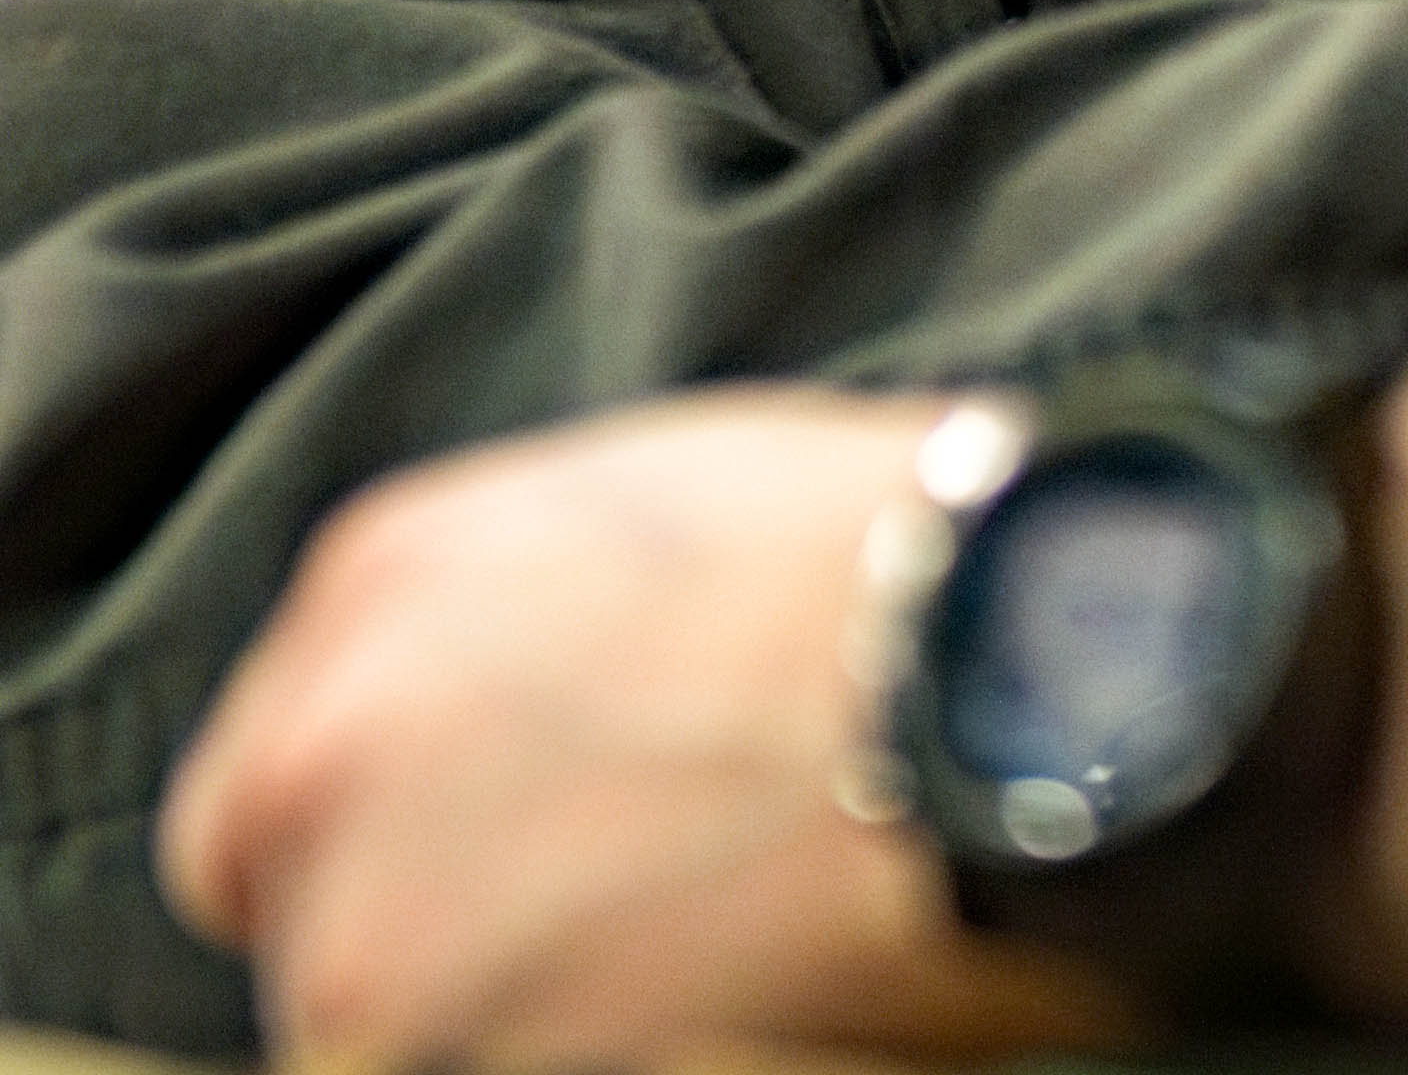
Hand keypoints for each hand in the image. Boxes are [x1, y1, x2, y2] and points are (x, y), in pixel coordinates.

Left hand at [161, 389, 1135, 1071]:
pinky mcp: (435, 1032)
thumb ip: (550, 579)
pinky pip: (450, 1064)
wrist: (1027, 671)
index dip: (403, 801)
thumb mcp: (692, 485)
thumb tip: (558, 669)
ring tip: (667, 956)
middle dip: (406, 903)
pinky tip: (689, 994)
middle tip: (579, 913)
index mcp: (391, 571)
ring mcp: (369, 897)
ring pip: (361, 1000)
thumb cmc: (917, 564)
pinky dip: (555, 1046)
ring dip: (484, 996)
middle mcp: (335, 729)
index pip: (296, 743)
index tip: (499, 831)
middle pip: (286, 881)